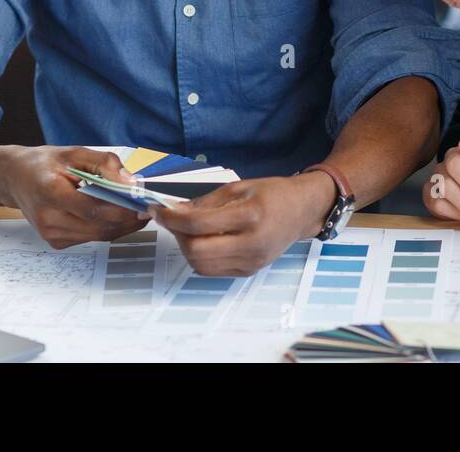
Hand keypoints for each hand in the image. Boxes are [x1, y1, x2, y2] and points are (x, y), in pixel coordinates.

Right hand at [0, 145, 144, 248]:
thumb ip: (106, 165)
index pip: (93, 209)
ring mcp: (51, 233)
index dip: (122, 209)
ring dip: (121, 225)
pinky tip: (115, 215)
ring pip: (98, 235)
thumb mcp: (75, 153)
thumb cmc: (44, 164)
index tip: (143, 202)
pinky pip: (90, 238)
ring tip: (136, 210)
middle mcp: (48, 218)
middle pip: (99, 227)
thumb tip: (131, 183)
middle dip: (128, 219)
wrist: (15, 179)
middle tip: (147, 207)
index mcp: (51, 193)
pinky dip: (107, 228)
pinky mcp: (56, 242)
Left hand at [145, 173, 336, 275]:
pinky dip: (200, 256)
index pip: (198, 224)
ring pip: (201, 265)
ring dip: (185, 248)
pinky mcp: (249, 271)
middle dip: (176, 235)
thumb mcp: (239, 187)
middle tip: (171, 220)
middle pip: (196, 251)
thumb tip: (174, 211)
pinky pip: (212, 270)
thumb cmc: (272, 193)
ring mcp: (251, 261)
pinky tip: (203, 240)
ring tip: (186, 231)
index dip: (172, 218)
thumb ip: (205, 201)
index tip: (157, 209)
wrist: (302, 211)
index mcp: (250, 216)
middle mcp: (252, 243)